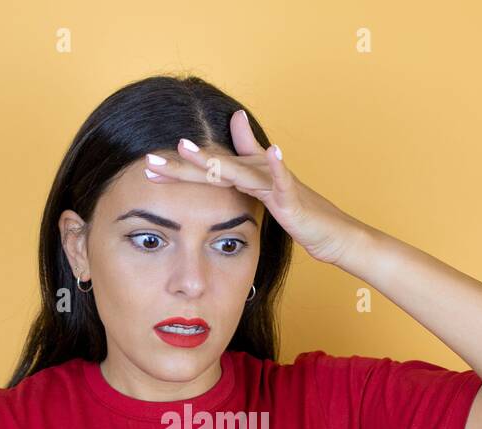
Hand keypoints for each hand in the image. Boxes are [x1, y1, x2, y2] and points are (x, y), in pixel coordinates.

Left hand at [142, 110, 367, 265]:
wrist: (334, 235)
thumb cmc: (302, 215)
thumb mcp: (267, 194)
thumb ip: (249, 170)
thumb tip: (236, 139)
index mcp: (247, 179)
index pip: (206, 173)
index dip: (178, 171)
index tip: (147, 170)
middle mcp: (258, 175)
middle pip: (214, 168)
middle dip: (182, 165)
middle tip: (149, 161)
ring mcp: (275, 184)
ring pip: (240, 171)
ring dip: (215, 160)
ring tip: (189, 150)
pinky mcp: (294, 198)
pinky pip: (285, 180)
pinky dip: (278, 166)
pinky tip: (272, 151)